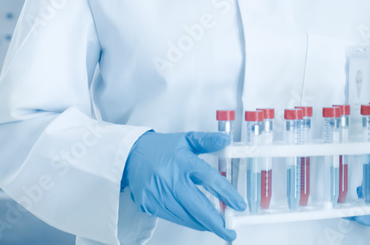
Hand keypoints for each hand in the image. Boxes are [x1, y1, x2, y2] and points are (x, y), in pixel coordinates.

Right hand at [123, 131, 245, 240]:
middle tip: (230, 231)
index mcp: (183, 162)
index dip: (227, 194)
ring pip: (185, 216)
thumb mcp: (186, 139)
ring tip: (217, 226)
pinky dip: (187, 220)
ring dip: (203, 224)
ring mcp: (158, 194)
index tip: (239, 205)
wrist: (130, 155)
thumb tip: (226, 140)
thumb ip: (207, 141)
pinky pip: (173, 217)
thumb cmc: (161, 148)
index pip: (210, 180)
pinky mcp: (149, 204)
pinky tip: (197, 220)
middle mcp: (170, 179)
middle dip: (216, 222)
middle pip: (198, 206)